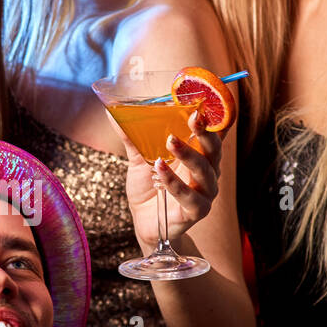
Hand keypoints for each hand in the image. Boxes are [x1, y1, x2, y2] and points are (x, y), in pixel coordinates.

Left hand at [109, 109, 221, 244]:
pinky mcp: (197, 211)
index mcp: (198, 155)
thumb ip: (132, 137)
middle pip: (214, 148)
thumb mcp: (139, 160)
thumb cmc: (149, 188)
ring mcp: (205, 192)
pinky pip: (190, 196)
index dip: (211, 117)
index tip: (201, 103)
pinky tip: (159, 169)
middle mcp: (207, 171)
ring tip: (170, 141)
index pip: (212, 132)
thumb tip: (112, 112)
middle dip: (205, 131)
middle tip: (193, 117)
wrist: (146, 223)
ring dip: (188, 155)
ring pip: (204, 171)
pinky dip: (175, 182)